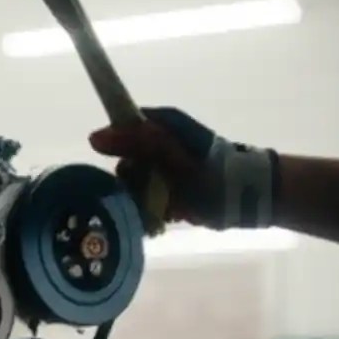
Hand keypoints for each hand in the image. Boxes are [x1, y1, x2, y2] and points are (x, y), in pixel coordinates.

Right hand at [88, 107, 276, 229]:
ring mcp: (163, 166)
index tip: (129, 168)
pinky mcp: (167, 188)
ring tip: (160, 207)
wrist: (246, 200)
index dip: (117, 147)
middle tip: (150, 190)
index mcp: (162, 124)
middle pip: (124, 160)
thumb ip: (135, 142)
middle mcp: (159, 142)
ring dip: (141, 197)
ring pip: (132, 182)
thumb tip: (93, 137)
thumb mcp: (171, 154)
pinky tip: (164, 214)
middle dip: (132, 179)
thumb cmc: (212, 173)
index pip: (121, 129)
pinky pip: (144, 197)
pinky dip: (151, 209)